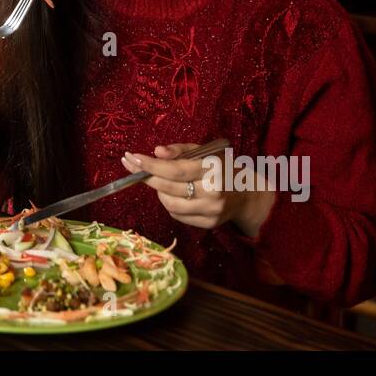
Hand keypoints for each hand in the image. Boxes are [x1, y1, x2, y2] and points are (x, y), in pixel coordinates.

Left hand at [121, 142, 275, 236]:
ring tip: (158, 180)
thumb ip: (180, 150)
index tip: (131, 158)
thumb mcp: (204, 151)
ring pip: (170, 204)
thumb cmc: (220, 167)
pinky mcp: (208, 224)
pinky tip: (171, 193)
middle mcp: (214, 192)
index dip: (151, 165)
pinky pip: (177, 215)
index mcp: (214, 169)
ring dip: (158, 191)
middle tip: (130, 165)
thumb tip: (157, 152)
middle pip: (169, 187)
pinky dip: (169, 203)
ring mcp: (211, 211)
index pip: (176, 169)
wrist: (245, 193)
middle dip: (146, 176)